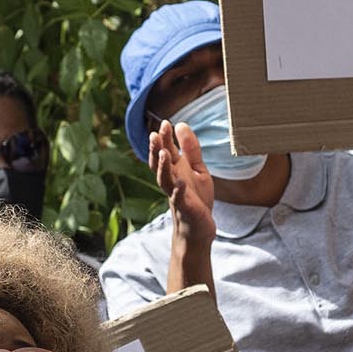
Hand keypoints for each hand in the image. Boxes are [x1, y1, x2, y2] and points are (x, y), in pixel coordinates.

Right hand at [149, 120, 214, 246]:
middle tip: (154, 135)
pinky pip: (179, 199)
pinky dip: (178, 191)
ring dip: (162, 167)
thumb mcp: (197, 169)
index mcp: (175, 170)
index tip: (164, 122)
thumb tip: (181, 124)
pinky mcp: (185, 208)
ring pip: (164, 180)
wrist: (198, 229)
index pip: (165, 150)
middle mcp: (172, 180)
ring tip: (163, 153)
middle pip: (159, 163)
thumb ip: (190, 149)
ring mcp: (176, 194)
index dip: (164, 137)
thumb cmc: (197, 198)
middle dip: (155, 149)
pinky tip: (181, 183)